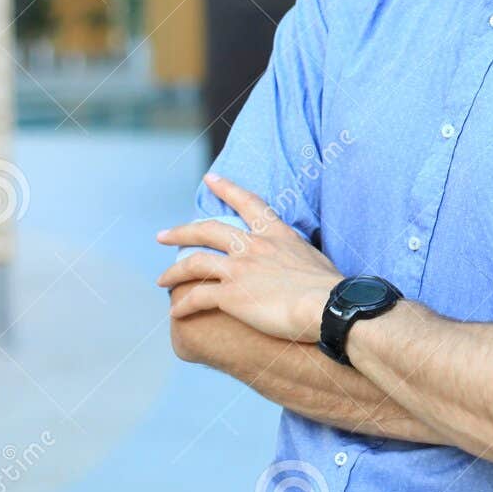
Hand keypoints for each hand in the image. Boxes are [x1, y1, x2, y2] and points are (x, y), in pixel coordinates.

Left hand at [155, 172, 342, 341]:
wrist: (328, 306)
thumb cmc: (330, 289)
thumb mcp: (316, 260)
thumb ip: (299, 256)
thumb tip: (301, 265)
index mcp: (277, 235)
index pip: (249, 203)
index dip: (227, 188)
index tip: (211, 178)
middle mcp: (254, 246)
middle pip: (207, 231)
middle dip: (181, 232)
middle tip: (163, 234)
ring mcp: (240, 269)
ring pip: (194, 263)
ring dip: (173, 271)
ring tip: (161, 280)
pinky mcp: (231, 294)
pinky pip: (197, 297)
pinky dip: (184, 305)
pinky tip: (176, 312)